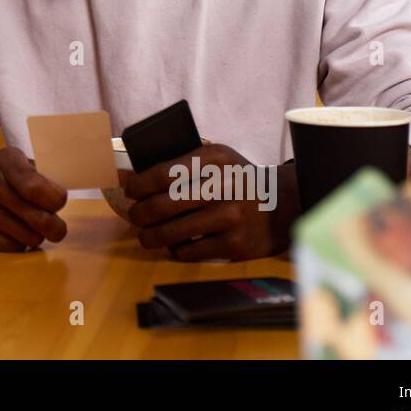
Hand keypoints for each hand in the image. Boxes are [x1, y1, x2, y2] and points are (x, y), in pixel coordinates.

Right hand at [0, 146, 67, 251]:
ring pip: (29, 237)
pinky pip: (12, 248)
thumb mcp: (15, 163)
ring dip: (35, 235)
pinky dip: (18, 244)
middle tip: (54, 226)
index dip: (56, 200)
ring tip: (27, 226)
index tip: (56, 202)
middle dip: (55, 226)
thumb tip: (62, 201)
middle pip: (40, 219)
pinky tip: (10, 232)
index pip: (38, 188)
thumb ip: (40, 177)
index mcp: (5, 160)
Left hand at [121, 144, 297, 261]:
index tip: (128, 189)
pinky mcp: (235, 244)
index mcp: (215, 159)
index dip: (138, 184)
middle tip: (135, 216)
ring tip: (146, 236)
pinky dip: (176, 249)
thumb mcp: (217, 158)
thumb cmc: (237, 179)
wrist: (282, 205)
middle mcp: (224, 186)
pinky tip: (176, 244)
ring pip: (172, 233)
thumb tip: (131, 172)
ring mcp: (230, 217)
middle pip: (162, 205)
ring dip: (151, 236)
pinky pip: (189, 252)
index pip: (164, 173)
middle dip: (140, 213)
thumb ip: (181, 160)